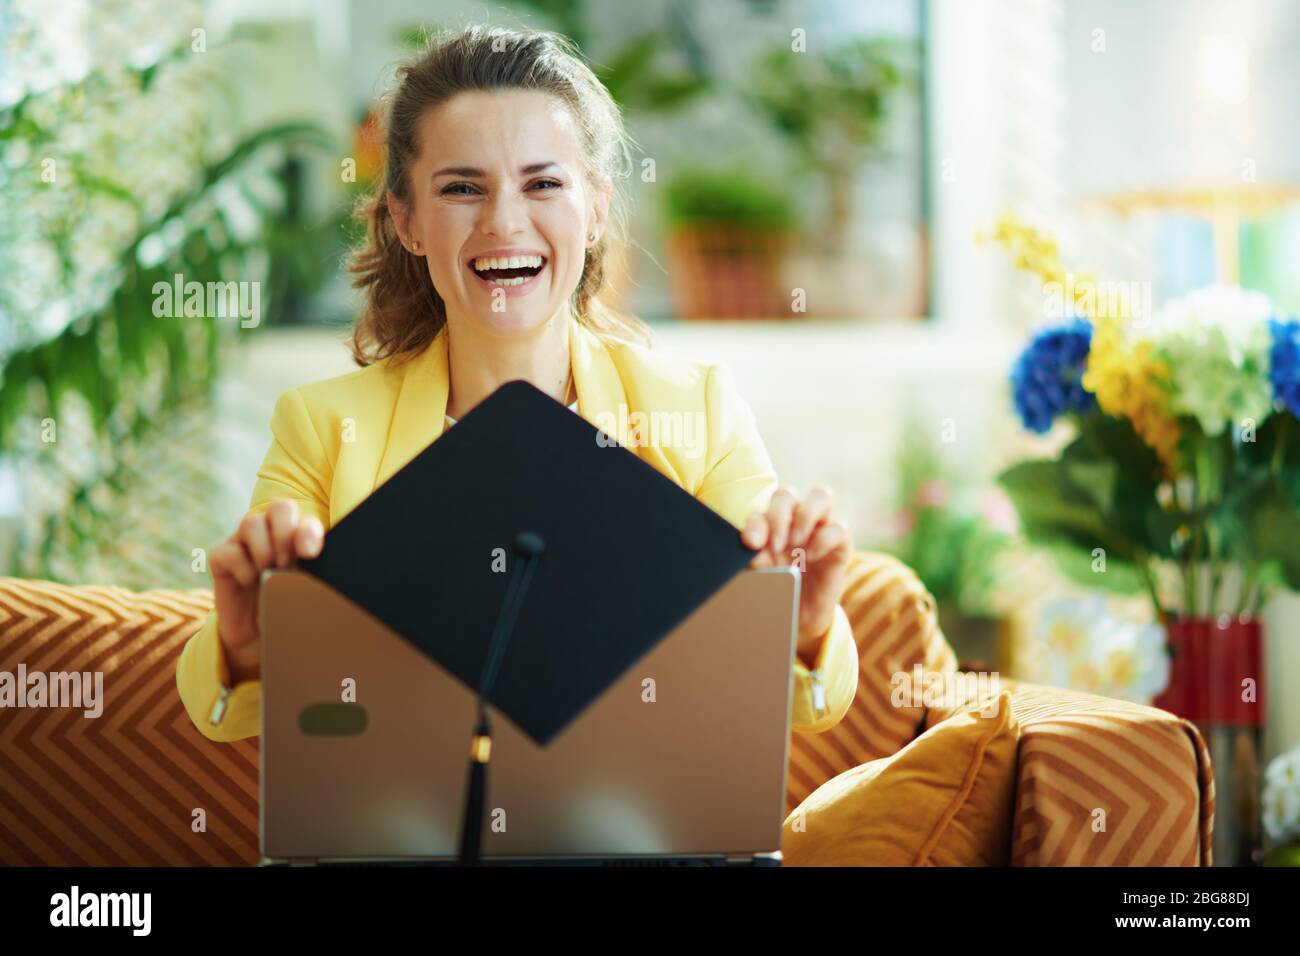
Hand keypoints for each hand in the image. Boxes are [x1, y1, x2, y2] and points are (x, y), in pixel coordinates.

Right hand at [210, 498, 323, 681]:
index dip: (308, 532)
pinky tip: (249, 582)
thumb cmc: (288, 607)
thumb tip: (318, 563)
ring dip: (264, 549)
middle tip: (288, 563)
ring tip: (269, 573)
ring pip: (251, 522)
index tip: (309, 554)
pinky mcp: (220, 558)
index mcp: (297, 536)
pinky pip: (229, 551)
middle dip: (286, 534)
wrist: (258, 635)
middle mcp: (270, 532)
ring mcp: (243, 542)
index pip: (305, 519)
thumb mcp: (306, 590)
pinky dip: (241, 567)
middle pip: (280, 508)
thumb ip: (316, 574)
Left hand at [742, 486, 851, 661]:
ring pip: (821, 496)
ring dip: (805, 515)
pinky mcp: (841, 545)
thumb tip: (753, 549)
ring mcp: (819, 529)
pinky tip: (812, 557)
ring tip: (796, 542)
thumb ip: (757, 559)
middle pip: (787, 494)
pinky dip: (824, 539)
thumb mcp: (762, 575)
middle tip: (775, 544)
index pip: (761, 510)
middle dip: (779, 515)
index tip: (751, 543)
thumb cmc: (777, 588)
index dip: (756, 523)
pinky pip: (839, 527)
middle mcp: (794, 521)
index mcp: (770, 525)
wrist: (799, 615)